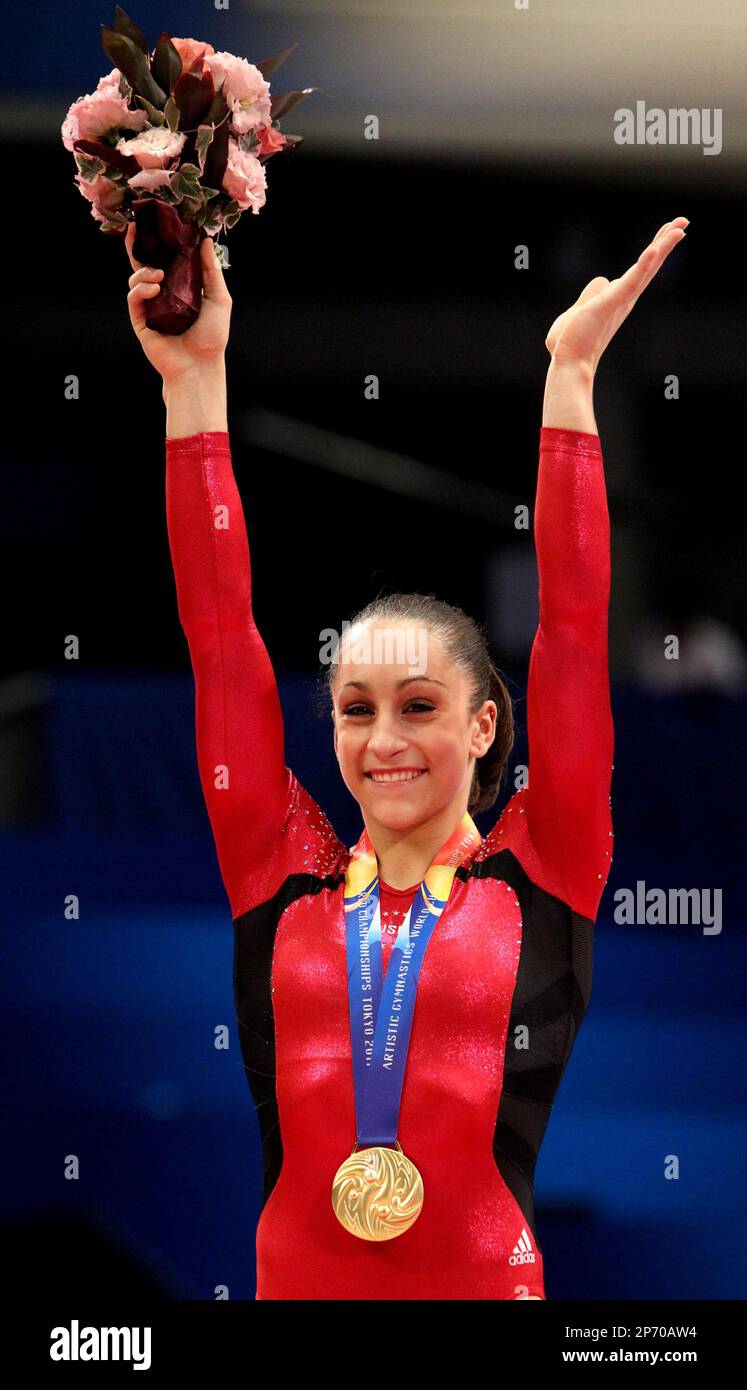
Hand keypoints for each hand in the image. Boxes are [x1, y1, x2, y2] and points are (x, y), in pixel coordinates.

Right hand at [124, 223, 231, 386]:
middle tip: (135, 227)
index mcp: (180, 287)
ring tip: (158, 276)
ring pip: (136, 278)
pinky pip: (133, 297)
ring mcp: (150, 307)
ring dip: (144, 271)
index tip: (157, 222)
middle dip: (138, 245)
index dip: (160, 241)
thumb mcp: (219, 298)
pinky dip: (140, 289)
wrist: (199, 366)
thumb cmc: (212, 337)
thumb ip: (211, 270)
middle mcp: (163, 294)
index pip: (167, 259)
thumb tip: (206, 241)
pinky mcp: (140, 320)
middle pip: (145, 263)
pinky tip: (153, 288)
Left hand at [545, 216, 687, 371]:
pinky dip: (643, 265)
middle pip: (650, 264)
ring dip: (663, 246)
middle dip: (666, 241)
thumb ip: (590, 294)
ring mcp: (621, 300)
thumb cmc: (571, 341)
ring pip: (646, 268)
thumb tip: (602, 282)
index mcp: (618, 299)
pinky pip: (631, 281)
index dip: (655, 250)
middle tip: (683, 221)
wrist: (567, 360)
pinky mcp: (611, 303)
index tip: (668, 230)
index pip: (640, 269)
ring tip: (679, 228)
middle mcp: (625, 299)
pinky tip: (654, 250)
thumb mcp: (579, 309)